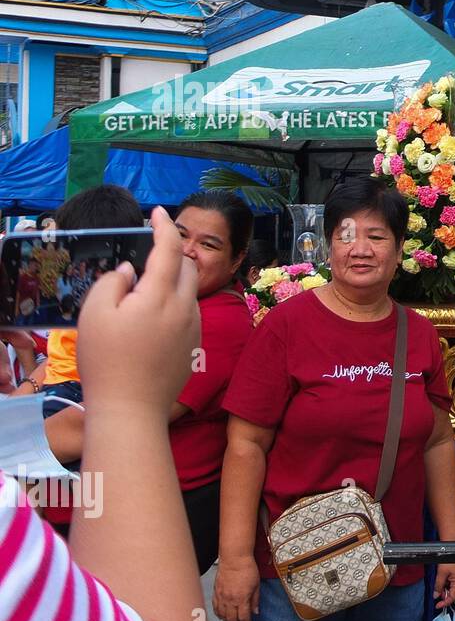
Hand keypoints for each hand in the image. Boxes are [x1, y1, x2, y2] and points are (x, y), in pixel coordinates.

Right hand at [77, 207, 198, 416]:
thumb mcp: (95, 313)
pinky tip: (151, 321)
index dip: (164, 225)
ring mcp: (194, 327)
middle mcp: (185, 308)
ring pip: (189, 291)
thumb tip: (131, 271)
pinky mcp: (195, 345)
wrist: (131, 409)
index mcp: (160, 295)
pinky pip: (188, 313)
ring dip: (172, 282)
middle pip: (186, 267)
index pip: (169, 248)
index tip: (158, 211)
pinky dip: (174, 304)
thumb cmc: (106, 360)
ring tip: (142, 295)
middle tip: (147, 256)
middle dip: (171, 254)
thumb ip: (113, 282)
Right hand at [213, 554, 261, 620]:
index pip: (244, 617)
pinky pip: (216, 608)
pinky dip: (219, 614)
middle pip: (232, 619)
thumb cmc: (247, 569)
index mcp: (241, 599)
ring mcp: (221, 597)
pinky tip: (222, 616)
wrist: (234, 558)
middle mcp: (230, 600)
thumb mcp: (257, 585)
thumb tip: (256, 612)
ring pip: (222, 615)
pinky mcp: (216, 592)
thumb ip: (255, 600)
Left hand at [434, 563, 454, 607]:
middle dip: (446, 597)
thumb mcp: (441, 573)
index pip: (453, 597)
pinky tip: (442, 582)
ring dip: (445, 591)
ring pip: (453, 589)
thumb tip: (436, 595)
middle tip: (437, 595)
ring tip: (439, 587)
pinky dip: (447, 585)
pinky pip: (453, 584)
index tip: (438, 605)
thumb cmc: (449, 559)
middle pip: (454, 594)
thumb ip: (438, 586)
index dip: (445, 602)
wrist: (452, 548)